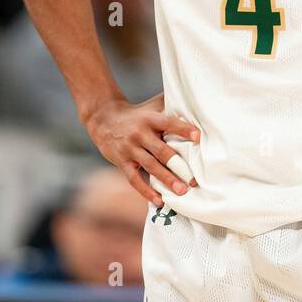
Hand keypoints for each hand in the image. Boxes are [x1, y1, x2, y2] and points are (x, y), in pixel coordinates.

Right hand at [85, 93, 200, 204]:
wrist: (103, 118)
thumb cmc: (137, 114)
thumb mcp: (152, 106)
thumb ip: (170, 103)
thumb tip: (194, 99)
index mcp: (150, 119)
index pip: (169, 123)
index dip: (183, 129)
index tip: (198, 137)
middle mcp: (140, 134)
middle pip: (161, 150)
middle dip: (178, 165)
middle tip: (193, 179)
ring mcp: (130, 149)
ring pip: (150, 166)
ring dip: (166, 180)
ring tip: (181, 191)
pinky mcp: (122, 162)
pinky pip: (135, 179)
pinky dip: (146, 192)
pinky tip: (159, 201)